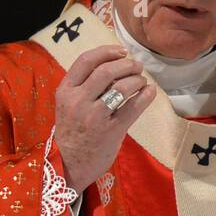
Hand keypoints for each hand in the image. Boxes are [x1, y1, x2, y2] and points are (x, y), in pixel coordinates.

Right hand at [53, 45, 155, 191]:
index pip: (86, 61)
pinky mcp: (112, 130)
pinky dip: (146, 95)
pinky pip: (134, 106)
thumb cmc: (72, 131)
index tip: (122, 51)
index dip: (106, 51)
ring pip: (122, 86)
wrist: (69, 165)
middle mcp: (78, 101)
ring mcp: (95, 116)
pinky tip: (150, 91)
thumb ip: (84, 86)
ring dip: (137, 79)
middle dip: (127, 64)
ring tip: (142, 81)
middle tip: (136, 66)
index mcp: (65, 91)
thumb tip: (114, 64)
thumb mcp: (68, 105)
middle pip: (107, 71)